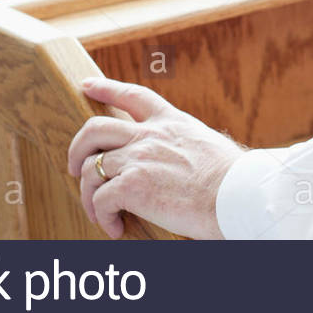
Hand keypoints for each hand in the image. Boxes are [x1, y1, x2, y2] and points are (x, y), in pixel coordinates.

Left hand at [67, 77, 244, 239]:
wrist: (236, 195)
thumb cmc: (232, 179)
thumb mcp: (206, 144)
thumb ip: (183, 144)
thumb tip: (180, 159)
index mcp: (170, 121)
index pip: (132, 95)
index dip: (106, 88)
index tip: (87, 85)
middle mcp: (149, 134)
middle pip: (95, 128)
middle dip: (77, 147)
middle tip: (75, 166)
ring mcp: (138, 158)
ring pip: (91, 168)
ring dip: (88, 193)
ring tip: (100, 212)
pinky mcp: (132, 185)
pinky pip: (99, 199)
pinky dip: (101, 216)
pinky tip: (115, 227)